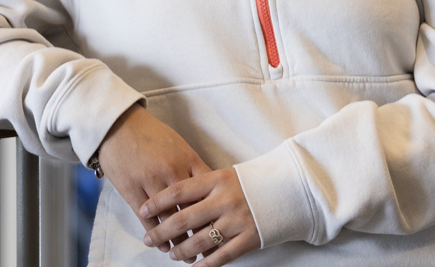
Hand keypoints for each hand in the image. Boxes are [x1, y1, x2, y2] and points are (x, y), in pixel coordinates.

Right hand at [96, 104, 210, 250]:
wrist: (118, 124)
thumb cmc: (151, 134)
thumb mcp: (179, 145)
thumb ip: (193, 166)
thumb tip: (209, 189)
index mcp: (187, 159)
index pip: (207, 193)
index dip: (215, 214)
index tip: (221, 229)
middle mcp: (171, 172)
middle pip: (191, 209)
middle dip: (201, 234)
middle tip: (208, 250)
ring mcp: (150, 181)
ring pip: (169, 218)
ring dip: (180, 241)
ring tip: (188, 256)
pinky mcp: (131, 190)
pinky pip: (147, 219)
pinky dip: (157, 236)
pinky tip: (164, 247)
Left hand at [139, 168, 260, 264]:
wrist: (291, 188)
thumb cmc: (255, 181)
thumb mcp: (227, 176)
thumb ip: (204, 188)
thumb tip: (175, 202)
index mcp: (217, 180)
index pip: (179, 191)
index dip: (158, 202)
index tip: (143, 211)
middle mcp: (224, 200)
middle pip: (184, 219)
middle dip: (161, 231)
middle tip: (148, 240)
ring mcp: (237, 221)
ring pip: (199, 241)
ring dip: (181, 250)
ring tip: (171, 254)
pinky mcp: (249, 238)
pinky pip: (221, 257)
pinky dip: (204, 265)